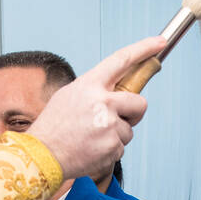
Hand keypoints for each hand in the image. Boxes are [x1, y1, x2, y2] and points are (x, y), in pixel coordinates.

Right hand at [28, 36, 164, 180]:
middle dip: (133, 113)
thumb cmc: (53, 127)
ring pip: (129, 130)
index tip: (159, 43)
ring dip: (115, 136)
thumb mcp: (68, 96)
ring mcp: (109, 125)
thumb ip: (93, 90)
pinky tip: (91, 150)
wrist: (42, 156)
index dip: (144, 49)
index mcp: (90, 84)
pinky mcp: (112, 146)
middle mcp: (102, 102)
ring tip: (91, 139)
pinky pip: (121, 148)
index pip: (122, 60)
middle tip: (118, 120)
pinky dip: (109, 151)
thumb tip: (113, 91)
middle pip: (139, 102)